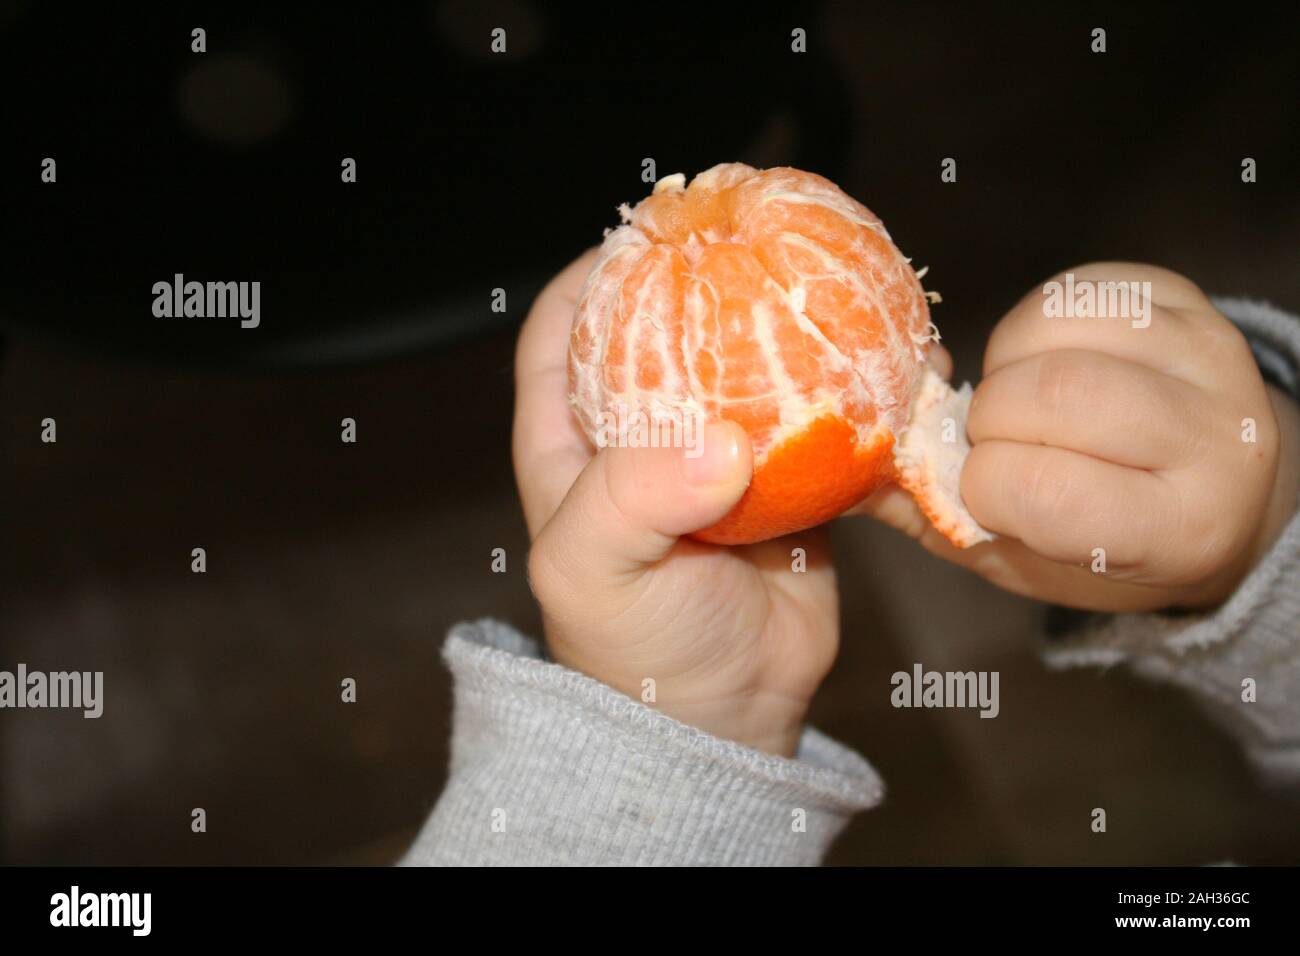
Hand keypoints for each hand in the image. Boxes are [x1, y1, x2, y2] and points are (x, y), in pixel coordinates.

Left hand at [512, 251, 838, 755]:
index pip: (561, 331)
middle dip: (710, 281)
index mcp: (573, 444)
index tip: (645, 232)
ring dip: (796, 330)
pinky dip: (859, 394)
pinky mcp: (791, 482)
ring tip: (844, 284)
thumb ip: (631, 500)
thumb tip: (718, 444)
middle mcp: (644, 439)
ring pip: (753, 369)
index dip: (591, 271)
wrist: (726, 718)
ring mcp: (720, 456)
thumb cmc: (637, 652)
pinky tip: (900, 366)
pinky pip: (824, 422)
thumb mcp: (595, 572)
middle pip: (668, 331)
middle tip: (761, 239)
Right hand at [860, 263, 1299, 612]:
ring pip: (1062, 330)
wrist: (1220, 487)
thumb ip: (940, 521)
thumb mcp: (1028, 560)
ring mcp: (1208, 357)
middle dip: (993, 417)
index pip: (1052, 492)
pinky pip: (1077, 287)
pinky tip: (1037, 360)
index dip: (989, 486)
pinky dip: (1030, 324)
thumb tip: (848, 475)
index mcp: (1178, 528)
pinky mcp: (1187, 299)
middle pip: (1060, 395)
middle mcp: (1213, 438)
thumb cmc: (1108, 540)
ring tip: (1017, 398)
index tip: (982, 490)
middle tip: (993, 439)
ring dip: (1007, 364)